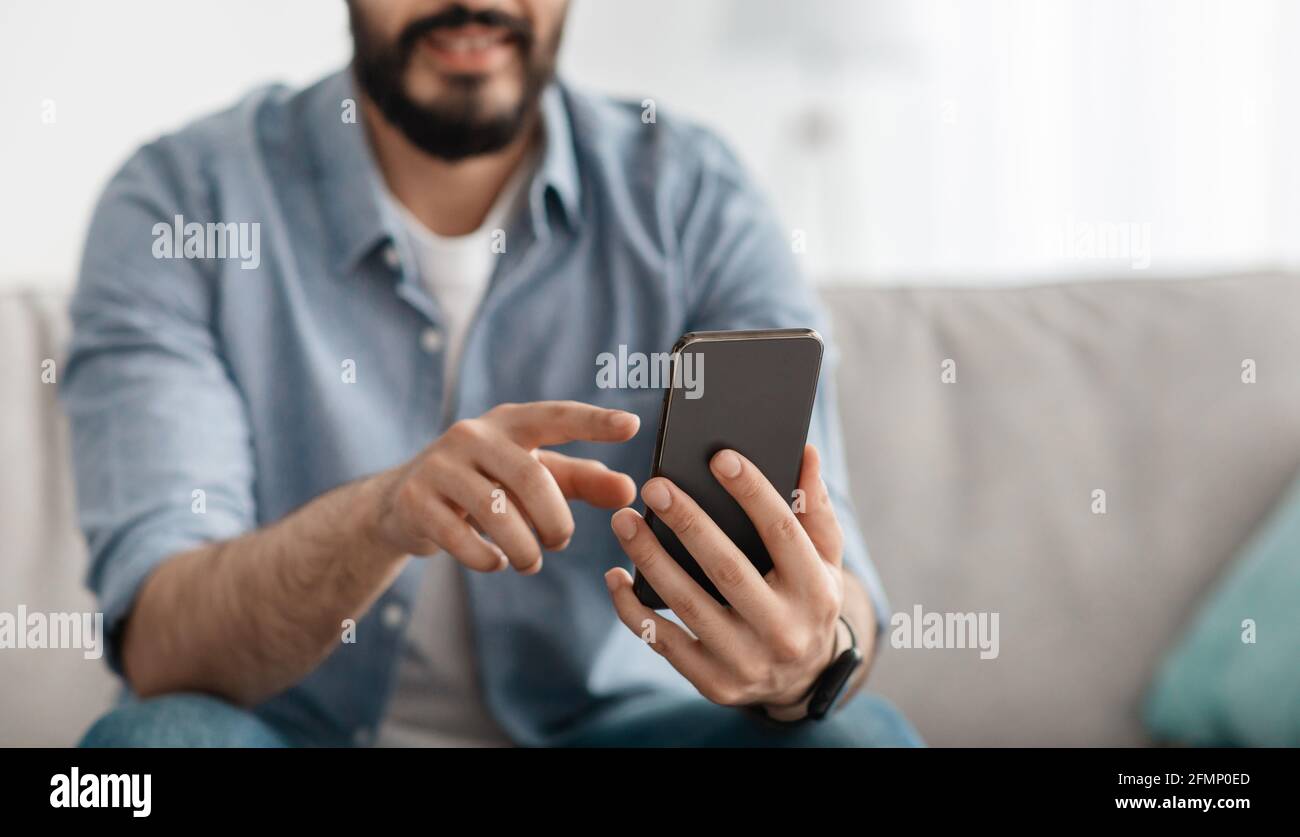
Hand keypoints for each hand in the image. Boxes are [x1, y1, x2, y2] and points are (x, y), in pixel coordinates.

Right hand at [373, 401, 638, 572]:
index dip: (595, 421)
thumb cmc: (486, 483)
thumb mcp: (532, 475)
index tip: (632, 425)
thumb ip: (582, 480)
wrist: (403, 502)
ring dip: (523, 547)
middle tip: (561, 541)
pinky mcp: (415, 500)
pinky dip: (488, 559)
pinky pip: (461, 537)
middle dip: (555, 519)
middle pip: (530, 477)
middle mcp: (472, 435)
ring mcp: (440, 466)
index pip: (557, 416)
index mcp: (509, 422)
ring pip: (496, 511)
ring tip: (530, 561)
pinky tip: (496, 562)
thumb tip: (628, 491)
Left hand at [605, 444, 847, 711]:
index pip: (782, 533)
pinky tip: (615, 574)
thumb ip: (814, 508)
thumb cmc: (806, 599)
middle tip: (653, 486)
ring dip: (650, 558)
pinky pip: (664, 642)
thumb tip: (804, 452)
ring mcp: (747, 661)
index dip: (752, 492)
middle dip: (687, 522)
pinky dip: (633, 608)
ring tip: (624, 520)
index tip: (720, 457)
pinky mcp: (714, 683)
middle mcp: (785, 630)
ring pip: (688, 603)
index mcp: (816, 591)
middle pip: (727, 567)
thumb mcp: (825, 558)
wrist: (801, 680)